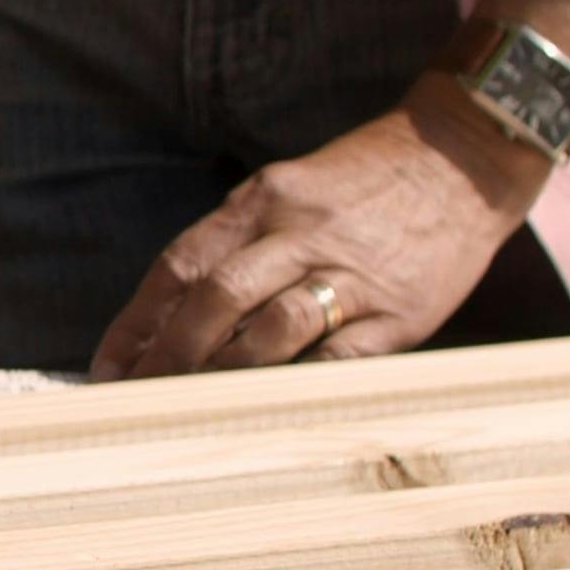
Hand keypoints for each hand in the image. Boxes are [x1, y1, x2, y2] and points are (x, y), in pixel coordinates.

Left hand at [92, 82, 552, 379]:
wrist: (463, 156)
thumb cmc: (359, 186)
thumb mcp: (287, 191)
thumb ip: (234, 246)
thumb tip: (168, 318)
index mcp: (262, 200)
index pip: (181, 265)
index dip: (137, 322)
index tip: (107, 369)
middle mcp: (300, 232)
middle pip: (217, 299)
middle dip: (169, 357)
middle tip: (139, 401)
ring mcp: (352, 273)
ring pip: (274, 329)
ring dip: (225, 376)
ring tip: (193, 412)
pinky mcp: (400, 311)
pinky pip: (341, 357)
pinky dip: (300, 387)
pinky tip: (268, 412)